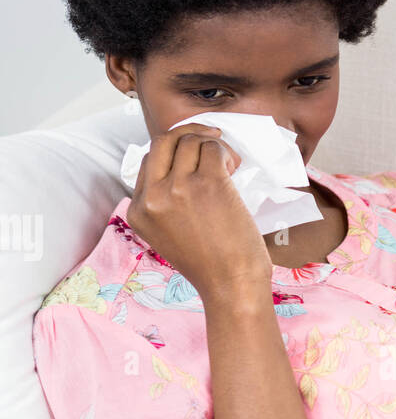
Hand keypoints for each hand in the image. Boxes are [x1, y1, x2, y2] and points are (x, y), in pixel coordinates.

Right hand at [125, 122, 273, 299]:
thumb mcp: (167, 235)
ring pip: (190, 141)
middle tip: (211, 140)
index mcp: (138, 211)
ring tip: (229, 164)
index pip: (148, 162)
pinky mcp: (207, 183)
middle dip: (187, 133)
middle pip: (163, 142)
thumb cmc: (210, 264)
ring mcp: (178, 188)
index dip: (173, 152)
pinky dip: (225, 152)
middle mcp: (152, 198)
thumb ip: (163, 204)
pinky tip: (234, 168)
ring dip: (212, 145)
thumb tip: (181, 163)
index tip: (194, 156)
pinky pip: (212, 149)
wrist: (232, 285)